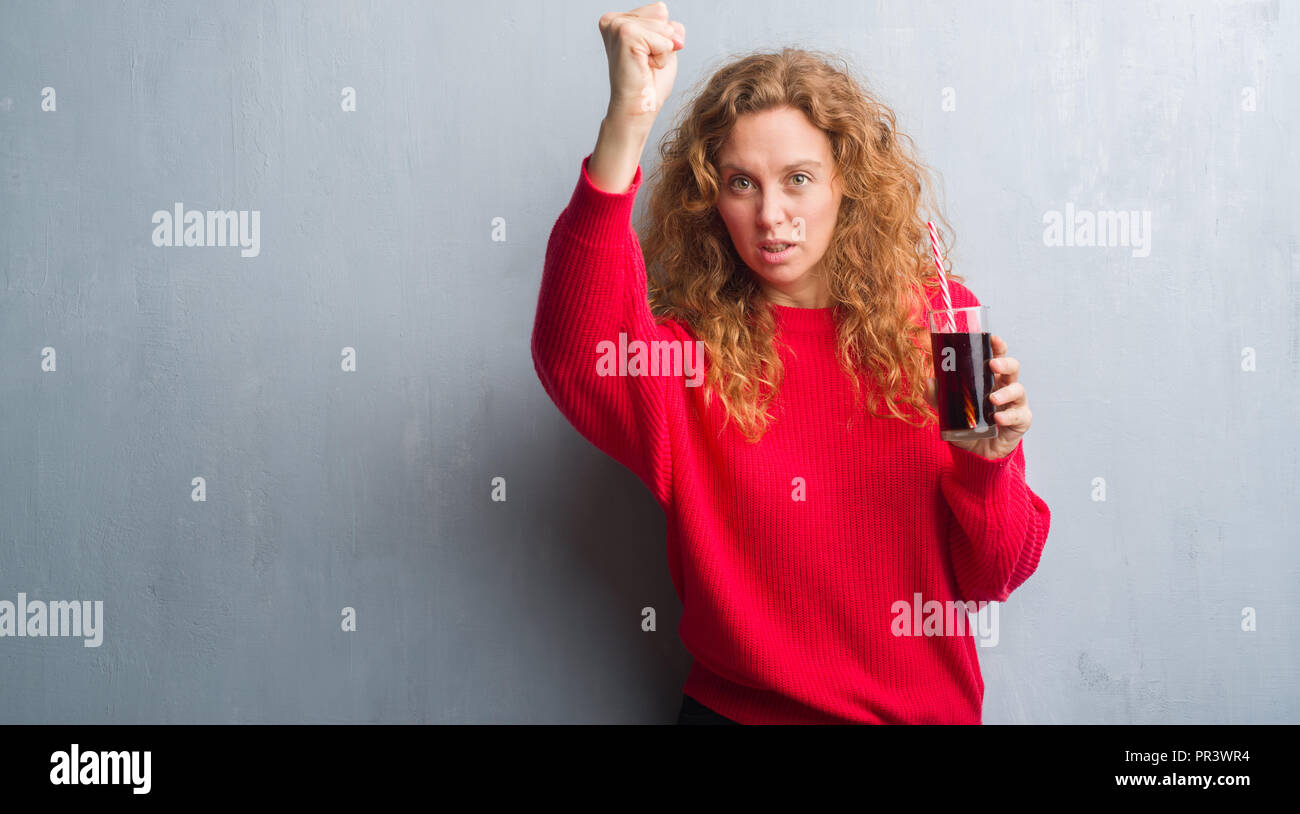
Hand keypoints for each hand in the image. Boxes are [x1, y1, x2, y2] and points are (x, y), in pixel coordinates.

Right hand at [599, 2, 684, 124]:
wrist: (636, 109)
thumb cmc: (648, 83)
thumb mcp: (665, 47)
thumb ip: (672, 29)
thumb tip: (673, 28)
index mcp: (618, 20)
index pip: (659, 10)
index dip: (663, 36)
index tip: (645, 56)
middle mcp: (613, 20)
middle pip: (661, 12)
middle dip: (663, 41)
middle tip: (645, 63)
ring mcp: (617, 25)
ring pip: (664, 25)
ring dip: (662, 50)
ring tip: (644, 66)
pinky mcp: (626, 35)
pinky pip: (664, 40)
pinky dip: (662, 57)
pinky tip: (644, 68)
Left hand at [925, 334, 1031, 459]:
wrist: (977, 451)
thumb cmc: (967, 423)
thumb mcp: (948, 409)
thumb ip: (937, 396)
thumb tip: (929, 381)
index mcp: (989, 378)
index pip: (997, 357)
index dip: (998, 346)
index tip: (993, 339)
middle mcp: (1005, 387)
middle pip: (1012, 367)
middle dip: (1004, 363)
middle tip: (992, 365)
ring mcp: (1015, 403)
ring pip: (1018, 389)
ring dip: (1005, 392)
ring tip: (992, 399)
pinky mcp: (1021, 420)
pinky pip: (1018, 415)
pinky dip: (1008, 416)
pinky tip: (997, 418)